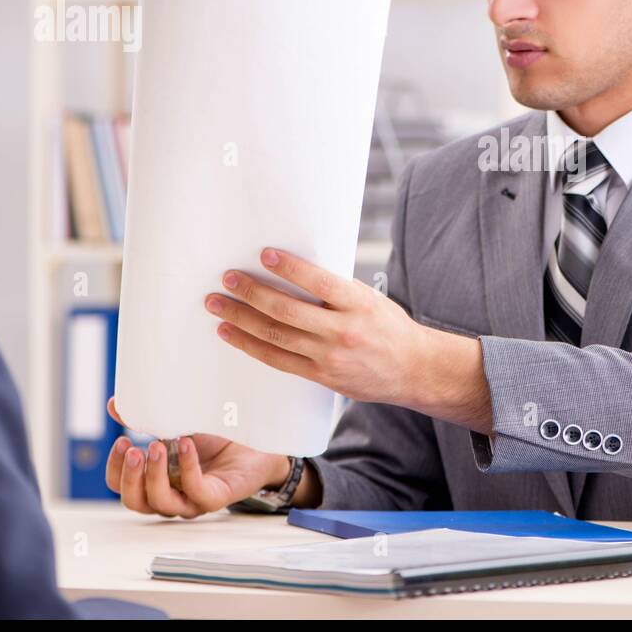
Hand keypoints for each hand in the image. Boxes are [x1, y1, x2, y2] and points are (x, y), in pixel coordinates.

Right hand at [103, 397, 289, 518]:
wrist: (256, 444)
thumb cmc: (214, 440)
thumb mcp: (177, 426)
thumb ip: (148, 419)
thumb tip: (114, 404)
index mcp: (154, 482)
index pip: (121, 486)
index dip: (115, 468)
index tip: (121, 442)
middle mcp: (170, 497)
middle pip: (135, 502)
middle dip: (130, 477)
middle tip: (135, 450)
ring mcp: (192, 501)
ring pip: (162, 502)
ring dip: (154, 475)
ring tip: (157, 446)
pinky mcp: (216, 499)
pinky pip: (197, 492)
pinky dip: (188, 469)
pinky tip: (186, 445)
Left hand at [205, 248, 430, 406]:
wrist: (413, 369)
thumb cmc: (389, 327)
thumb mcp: (370, 299)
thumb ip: (336, 290)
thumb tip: (292, 271)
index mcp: (358, 304)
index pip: (318, 282)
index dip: (288, 268)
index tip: (263, 254)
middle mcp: (343, 331)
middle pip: (287, 310)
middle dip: (251, 293)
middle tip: (227, 279)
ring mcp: (330, 356)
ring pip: (276, 336)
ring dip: (241, 319)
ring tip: (218, 304)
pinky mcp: (322, 376)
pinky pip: (278, 359)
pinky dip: (251, 345)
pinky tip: (232, 334)